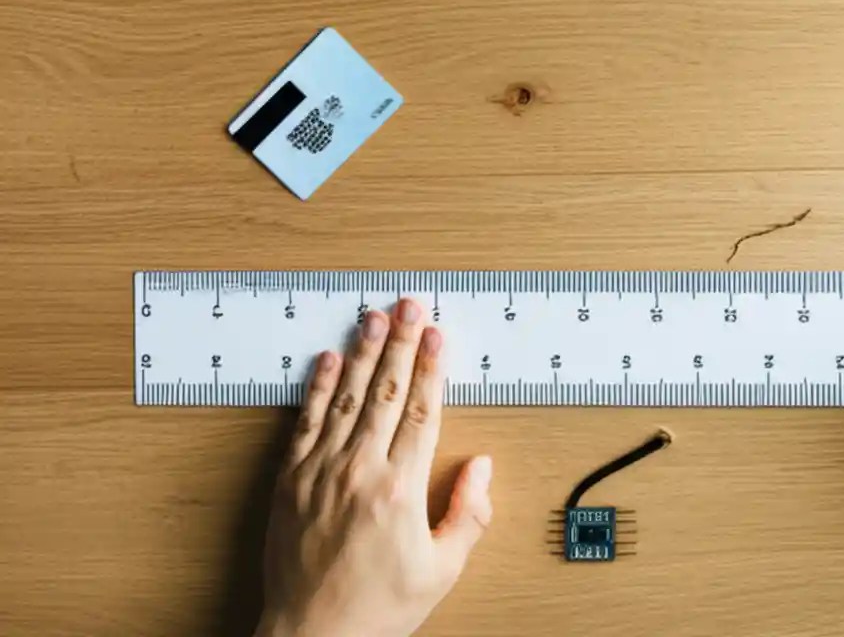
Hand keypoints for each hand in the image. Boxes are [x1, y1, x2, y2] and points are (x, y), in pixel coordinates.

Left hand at [255, 299, 492, 636]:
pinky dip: (316, 389)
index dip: (431, 368)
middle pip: (384, 393)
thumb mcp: (442, 570)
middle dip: (400, 343)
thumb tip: (483, 468)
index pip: (421, 412)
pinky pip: (305, 423)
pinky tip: (326, 360)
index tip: (436, 334)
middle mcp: (360, 471)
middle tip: (409, 305)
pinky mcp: (290, 482)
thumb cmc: (378, 610)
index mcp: (401, 489)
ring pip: (345, 398)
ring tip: (372, 316)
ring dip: (362, 352)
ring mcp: (320, 472)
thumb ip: (469, 515)